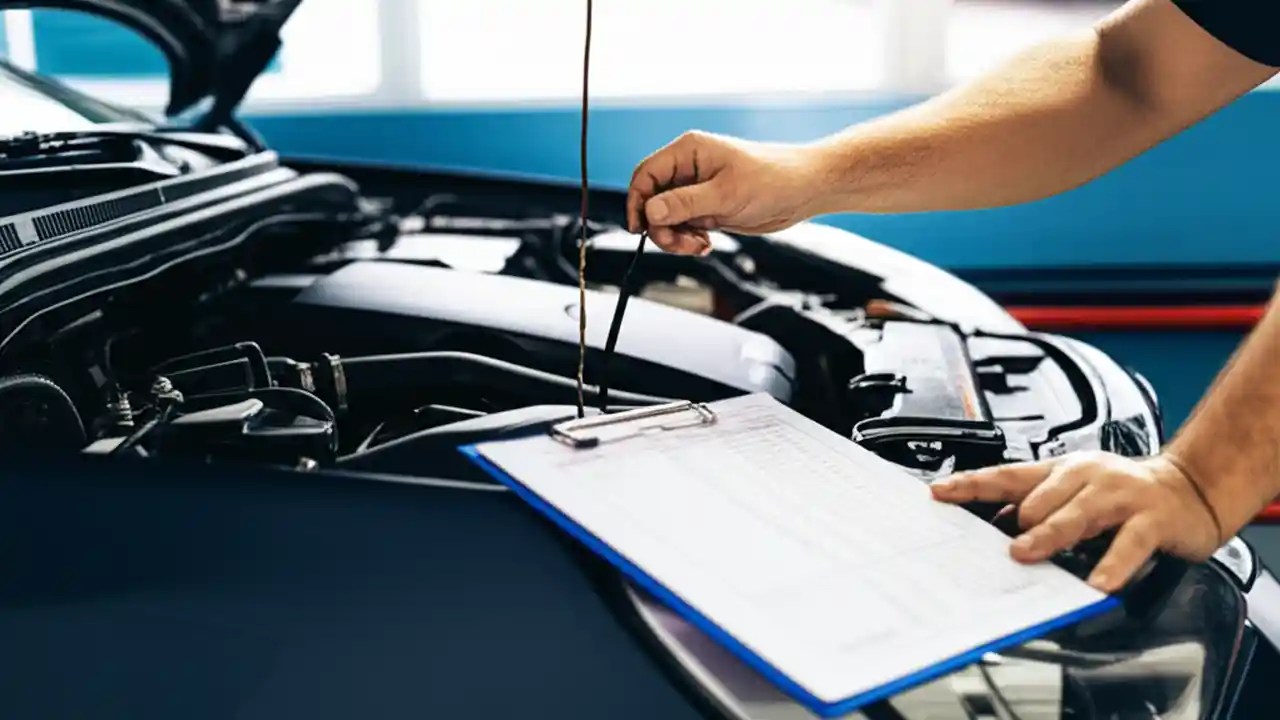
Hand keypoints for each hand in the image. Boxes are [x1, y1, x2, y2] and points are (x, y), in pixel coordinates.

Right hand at [626, 131, 821, 254]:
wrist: (805, 190)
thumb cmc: (774, 179)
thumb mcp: (726, 194)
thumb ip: (685, 203)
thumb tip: (651, 210)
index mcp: (688, 152)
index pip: (646, 175)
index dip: (637, 202)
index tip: (640, 228)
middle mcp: (689, 169)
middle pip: (652, 200)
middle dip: (661, 226)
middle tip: (679, 243)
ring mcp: (697, 190)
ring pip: (666, 218)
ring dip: (675, 237)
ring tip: (699, 244)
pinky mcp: (708, 208)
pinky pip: (683, 226)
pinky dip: (688, 240)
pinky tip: (706, 243)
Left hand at [930, 452, 1223, 592]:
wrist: (1189, 486)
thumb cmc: (1122, 494)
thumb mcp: (1074, 493)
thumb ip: (1037, 506)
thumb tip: (994, 529)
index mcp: (1060, 471)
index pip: (1007, 475)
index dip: (972, 483)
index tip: (939, 492)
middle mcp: (1086, 476)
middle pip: (1040, 497)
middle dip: (1016, 522)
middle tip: (994, 546)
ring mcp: (1119, 495)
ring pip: (1077, 513)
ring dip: (1049, 535)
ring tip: (1026, 554)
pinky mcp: (1152, 517)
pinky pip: (1129, 542)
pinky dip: (1112, 563)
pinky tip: (1098, 583)